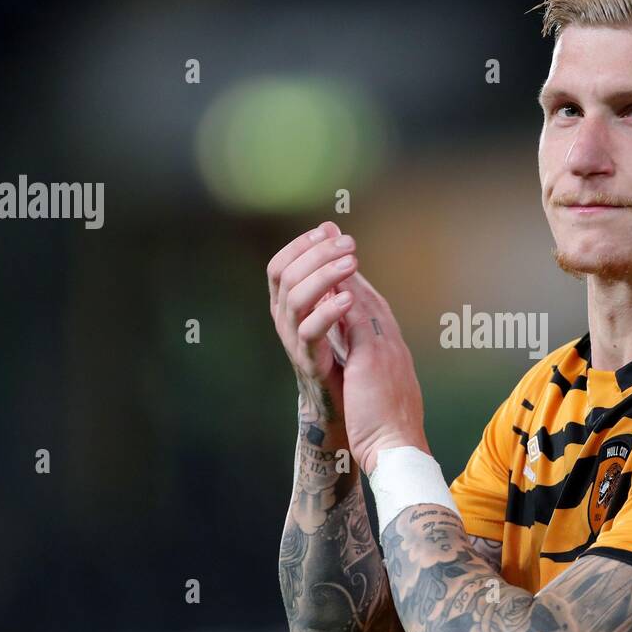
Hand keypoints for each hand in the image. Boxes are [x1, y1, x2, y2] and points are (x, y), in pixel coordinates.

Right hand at [266, 220, 358, 421]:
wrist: (345, 406)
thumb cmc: (341, 352)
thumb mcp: (335, 304)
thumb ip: (331, 269)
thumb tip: (329, 226)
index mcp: (287, 305)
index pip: (280, 265)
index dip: (300, 246)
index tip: (327, 232)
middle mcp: (284, 321)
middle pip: (287, 276)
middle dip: (317, 255)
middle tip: (349, 245)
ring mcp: (293, 342)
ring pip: (295, 299)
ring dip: (324, 276)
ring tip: (351, 263)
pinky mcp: (310, 362)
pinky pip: (310, 332)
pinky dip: (329, 312)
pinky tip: (349, 299)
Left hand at [337, 270, 429, 474]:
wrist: (399, 448)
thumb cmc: (389, 427)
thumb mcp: (381, 388)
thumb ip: (372, 367)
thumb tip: (360, 358)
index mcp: (393, 351)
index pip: (373, 310)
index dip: (354, 287)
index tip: (338, 271)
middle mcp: (392, 342)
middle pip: (369, 296)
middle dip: (348, 270)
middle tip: (331, 245)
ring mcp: (385, 346)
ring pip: (362, 298)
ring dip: (342, 274)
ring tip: (324, 253)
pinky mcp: (373, 355)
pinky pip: (354, 316)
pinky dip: (340, 297)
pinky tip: (323, 284)